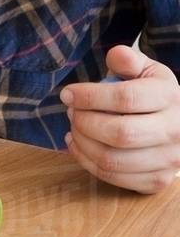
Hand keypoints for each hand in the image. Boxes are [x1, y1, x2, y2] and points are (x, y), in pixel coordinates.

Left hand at [61, 44, 179, 193]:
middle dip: (84, 122)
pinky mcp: (157, 181)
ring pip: (113, 160)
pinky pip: (115, 178)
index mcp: (169, 97)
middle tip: (70, 112)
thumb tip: (116, 55)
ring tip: (73, 128)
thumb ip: (128, 59)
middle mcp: (174, 131)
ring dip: (83, 144)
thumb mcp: (145, 69)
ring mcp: (168, 160)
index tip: (67, 94)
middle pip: (119, 133)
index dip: (90, 96)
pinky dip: (88, 162)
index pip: (126, 98)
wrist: (179, 123)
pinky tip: (78, 145)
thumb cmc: (153, 93)